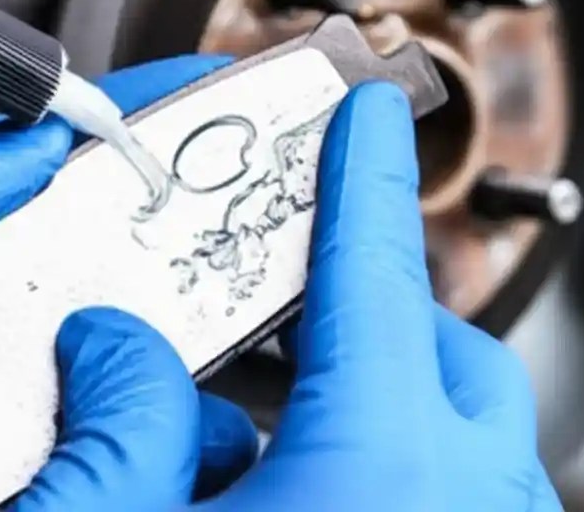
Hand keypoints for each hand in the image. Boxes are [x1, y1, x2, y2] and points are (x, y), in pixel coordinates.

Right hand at [20, 82, 561, 510]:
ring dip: (383, 398)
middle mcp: (470, 509)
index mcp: (386, 470)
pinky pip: (460, 494)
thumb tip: (112, 348)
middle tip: (290, 303)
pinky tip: (307, 492)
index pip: (376, 273)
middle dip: (368, 308)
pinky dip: (399, 471)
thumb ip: (118, 417)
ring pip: (464, 431)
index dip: (362, 174)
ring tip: (283, 413)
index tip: (369, 111)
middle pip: (443, 353)